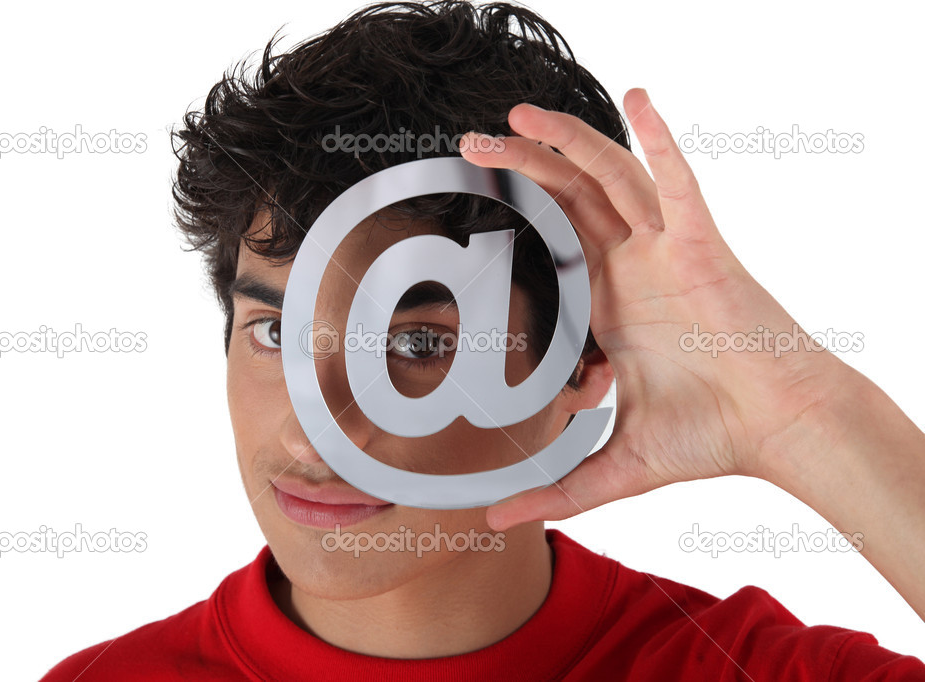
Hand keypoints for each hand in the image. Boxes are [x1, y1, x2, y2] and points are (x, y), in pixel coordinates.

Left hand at [459, 90, 851, 531]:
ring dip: (563, 141)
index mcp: (607, 304)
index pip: (550, 247)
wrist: (775, 429)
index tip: (466, 212)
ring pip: (607, 178)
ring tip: (513, 117)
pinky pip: (675, 181)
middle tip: (468, 148)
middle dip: (518, 168)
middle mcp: (629, 269)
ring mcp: (662, 252)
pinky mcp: (699, 246)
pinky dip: (660, 138)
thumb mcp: (613, 465)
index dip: (512, 223)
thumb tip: (496, 524)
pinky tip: (638, 97)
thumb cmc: (709, 437)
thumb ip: (554, 488)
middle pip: (566, 199)